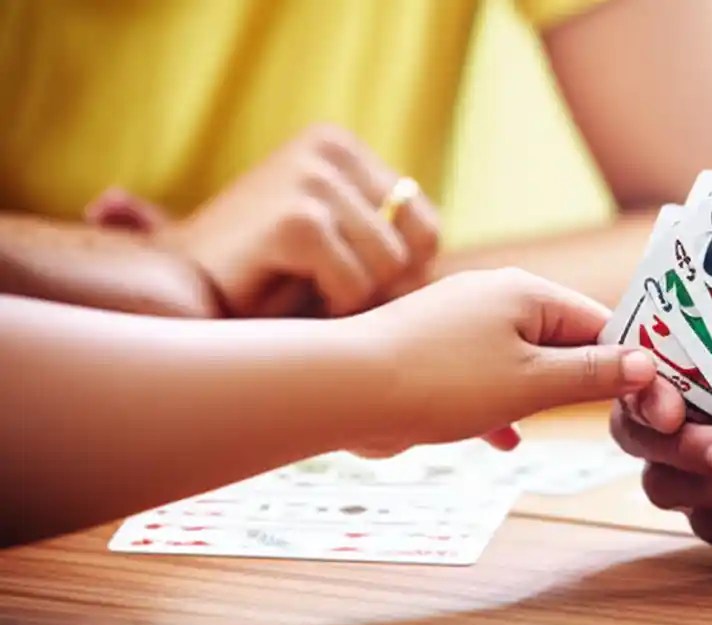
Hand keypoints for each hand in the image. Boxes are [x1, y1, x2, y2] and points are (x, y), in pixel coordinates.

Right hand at [168, 124, 438, 317]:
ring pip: (387, 269)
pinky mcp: (297, 219)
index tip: (356, 283)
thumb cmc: (263, 276)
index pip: (424, 222)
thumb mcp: (337, 240)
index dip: (404, 272)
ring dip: (349, 298)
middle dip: (376, 288)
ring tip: (300, 288)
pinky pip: (354, 285)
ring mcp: (312, 180)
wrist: (178, 288)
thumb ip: (389, 240)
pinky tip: (283, 294)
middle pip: (411, 249)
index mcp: (339, 147)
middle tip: (319, 290)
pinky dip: (327, 305)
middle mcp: (328, 151)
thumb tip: (448, 277)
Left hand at [348, 268, 658, 449]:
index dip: (631, 363)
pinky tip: (505, 439)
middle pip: (563, 338)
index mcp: (527, 292)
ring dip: (542, 396)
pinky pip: (484, 378)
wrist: (346, 390)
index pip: (600, 322)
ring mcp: (462, 324)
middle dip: (588, 380)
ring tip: (558, 428)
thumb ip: (592, 374)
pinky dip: (500, 406)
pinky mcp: (434, 354)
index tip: (655, 402)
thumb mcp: (532, 383)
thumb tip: (646, 364)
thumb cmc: (443, 381)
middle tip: (619, 422)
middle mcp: (496, 297)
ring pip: (522, 362)